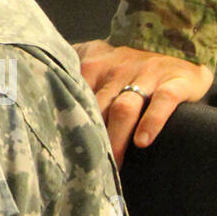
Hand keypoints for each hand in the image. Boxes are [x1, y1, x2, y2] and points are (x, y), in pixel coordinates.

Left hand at [73, 40, 213, 166]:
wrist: (178, 47)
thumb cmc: (129, 64)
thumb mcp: (97, 59)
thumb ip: (70, 70)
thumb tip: (39, 89)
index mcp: (93, 65)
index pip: (74, 93)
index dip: (67, 121)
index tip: (59, 147)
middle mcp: (117, 68)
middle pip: (98, 107)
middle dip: (90, 138)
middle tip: (85, 168)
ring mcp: (146, 74)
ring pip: (124, 107)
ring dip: (116, 136)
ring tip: (112, 163)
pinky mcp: (175, 81)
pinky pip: (163, 101)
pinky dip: (152, 121)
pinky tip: (143, 141)